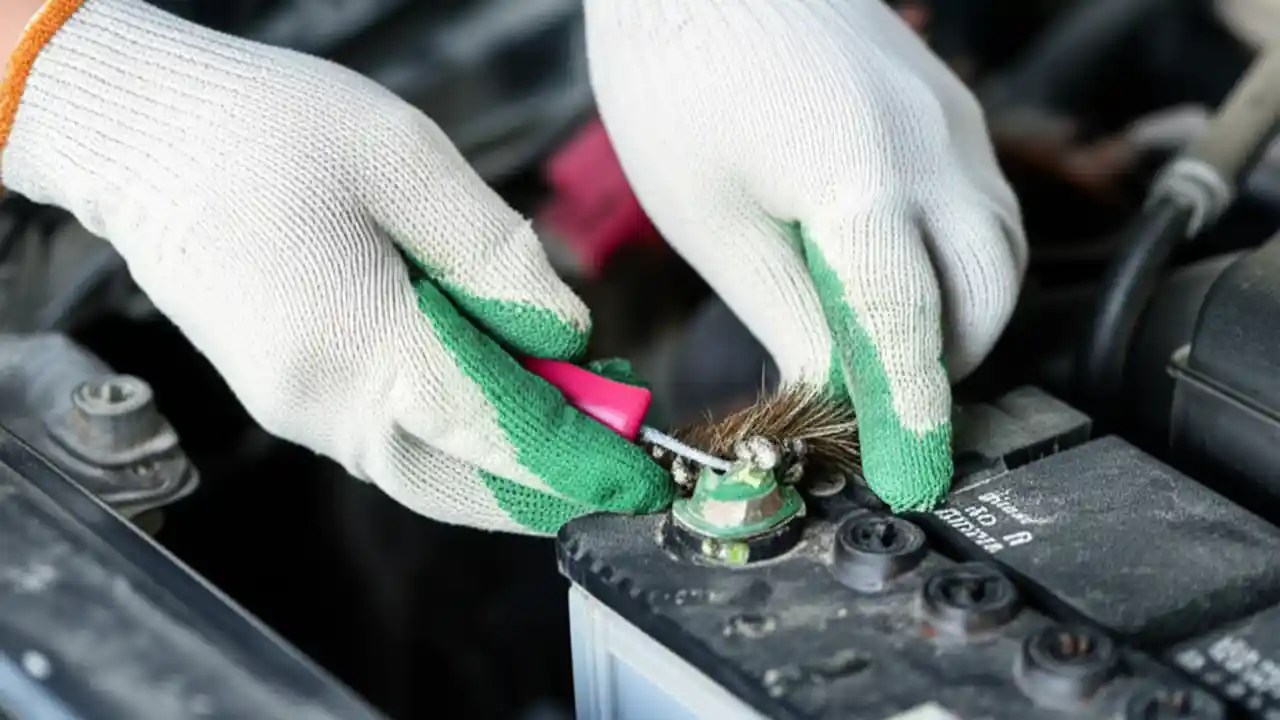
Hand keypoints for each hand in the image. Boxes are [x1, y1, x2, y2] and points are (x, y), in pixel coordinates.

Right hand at [1, 0, 671, 533]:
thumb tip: (565, 338)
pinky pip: (394, 448)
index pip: (504, 434)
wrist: (141, 134)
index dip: (585, 456)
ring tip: (573, 409)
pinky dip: (459, 443)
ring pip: (430, 476)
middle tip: (623, 441)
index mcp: (359, 345)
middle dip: (555, 477)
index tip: (646, 474)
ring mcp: (299, 413)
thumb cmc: (268, 129)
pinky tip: (498, 396)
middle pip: (469, 482)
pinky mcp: (289, 400)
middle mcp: (325, 407)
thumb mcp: (406, 162)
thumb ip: (497, 259)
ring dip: (509, 463)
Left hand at [586, 0, 1026, 510]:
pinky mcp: (948, 107)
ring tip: (889, 351)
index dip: (913, 415)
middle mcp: (934, 150)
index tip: (914, 476)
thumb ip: (785, 308)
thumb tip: (831, 385)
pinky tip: (896, 275)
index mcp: (862, 182)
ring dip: (960, 317)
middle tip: (885, 412)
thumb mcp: (711, 217)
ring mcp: (953, 121)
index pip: (910, 328)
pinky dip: (957, 261)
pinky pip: (983, 204)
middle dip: (945, 369)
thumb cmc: (680, 74)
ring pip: (999, 252)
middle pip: (986, 298)